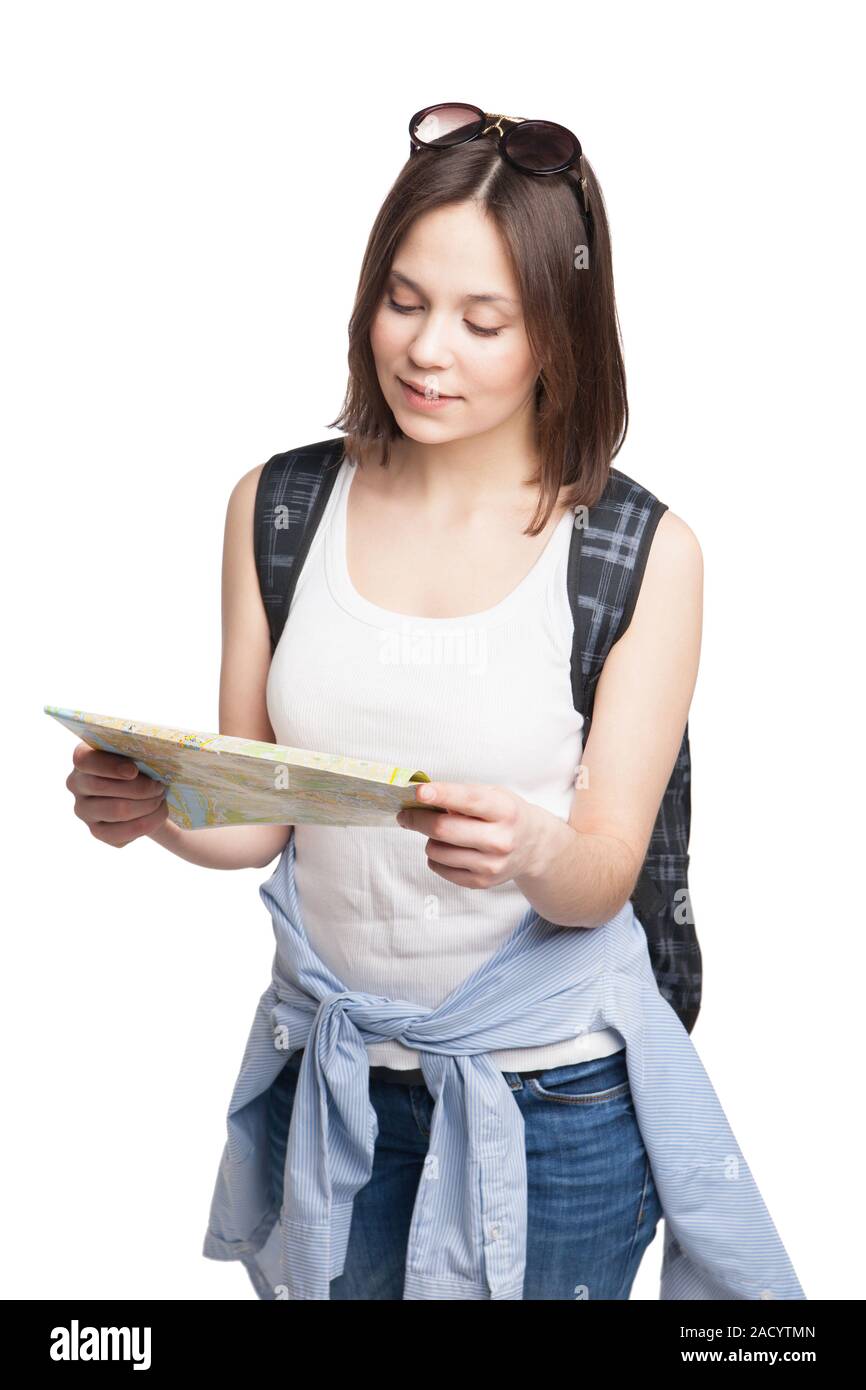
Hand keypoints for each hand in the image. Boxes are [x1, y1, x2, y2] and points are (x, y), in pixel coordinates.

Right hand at [66, 742, 168, 847]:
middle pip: (102, 787)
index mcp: (83, 757)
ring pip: (117, 810)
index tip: (134, 771)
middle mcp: (77, 784)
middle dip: (138, 787)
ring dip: (147, 804)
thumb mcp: (135, 752)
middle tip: (160, 786)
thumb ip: (137, 752)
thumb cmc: (139, 764)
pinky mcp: (97, 831)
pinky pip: (122, 832)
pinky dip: (148, 822)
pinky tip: (159, 812)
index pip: (84, 760)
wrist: (144, 791)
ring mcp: (84, 810)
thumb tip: (153, 760)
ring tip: (161, 797)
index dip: (109, 766)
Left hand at [395, 782, 546, 888]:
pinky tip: (447, 848)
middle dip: (417, 819)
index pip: (468, 800)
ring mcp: (491, 865)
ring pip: (436, 851)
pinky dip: (435, 856)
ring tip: (440, 833)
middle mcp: (500, 839)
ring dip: (429, 839)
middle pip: (444, 829)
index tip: (418, 791)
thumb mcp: (493, 795)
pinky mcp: (481, 882)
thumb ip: (461, 795)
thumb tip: (421, 800)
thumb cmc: (507, 815)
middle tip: (406, 814)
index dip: (441, 794)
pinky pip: (439, 868)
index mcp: (505, 811)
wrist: (534, 846)